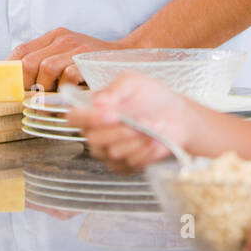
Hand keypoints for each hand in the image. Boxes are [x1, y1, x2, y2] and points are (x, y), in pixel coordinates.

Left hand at [10, 27, 128, 90]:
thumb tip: (19, 83)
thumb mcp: (66, 53)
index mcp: (53, 36)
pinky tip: (67, 93)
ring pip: (45, 69)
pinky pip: (67, 76)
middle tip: (30, 97)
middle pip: (29, 62)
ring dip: (45, 89)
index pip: (21, 50)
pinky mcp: (88, 60)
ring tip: (50, 98)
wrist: (124, 55)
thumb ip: (46, 61)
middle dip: (26, 84)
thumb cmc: (91, 60)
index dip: (10, 70)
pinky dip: (64, 88)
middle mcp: (62, 39)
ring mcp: (76, 48)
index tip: (8, 87)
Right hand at [67, 72, 196, 171]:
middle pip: (95, 139)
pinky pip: (130, 164)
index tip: (112, 114)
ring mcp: (109, 153)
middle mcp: (96, 134)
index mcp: (92, 111)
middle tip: (143, 120)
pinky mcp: (125, 167)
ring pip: (114, 153)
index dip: (89, 118)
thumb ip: (115, 88)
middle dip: (122, 131)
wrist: (176, 115)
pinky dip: (147, 152)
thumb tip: (97, 100)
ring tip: (156, 126)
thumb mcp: (133, 83)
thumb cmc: (151, 96)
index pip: (74, 118)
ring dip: (138, 139)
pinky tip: (157, 141)